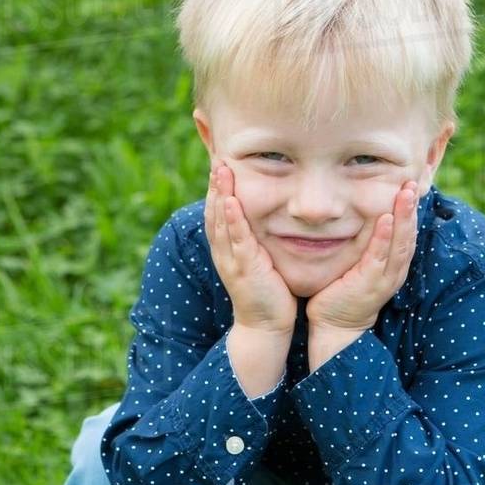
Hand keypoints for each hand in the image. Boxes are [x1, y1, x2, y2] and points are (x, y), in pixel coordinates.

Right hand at [204, 161, 297, 333]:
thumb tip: (269, 217)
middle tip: (217, 157)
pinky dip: (232, 220)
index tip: (221, 164)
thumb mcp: (260, 260)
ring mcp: (232, 260)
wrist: (266, 326)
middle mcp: (224, 251)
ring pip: (221, 222)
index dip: (218, 188)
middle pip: (215, 211)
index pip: (219, 212)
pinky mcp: (244, 268)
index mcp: (228, 248)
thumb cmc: (269, 292)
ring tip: (219, 170)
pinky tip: (231, 202)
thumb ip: (258, 240)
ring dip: (219, 195)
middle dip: (215, 184)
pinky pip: (236, 240)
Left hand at [306, 179, 418, 331]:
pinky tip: (385, 219)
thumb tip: (364, 219)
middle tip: (413, 182)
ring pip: (399, 243)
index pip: (406, 234)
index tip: (411, 187)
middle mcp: (394, 271)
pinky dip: (384, 237)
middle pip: (408, 235)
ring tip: (405, 193)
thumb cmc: (343, 295)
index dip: (411, 211)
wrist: (334, 328)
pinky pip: (379, 257)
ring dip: (403, 217)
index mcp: (393, 266)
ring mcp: (383, 278)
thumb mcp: (360, 266)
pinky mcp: (368, 283)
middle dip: (411, 208)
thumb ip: (367, 246)